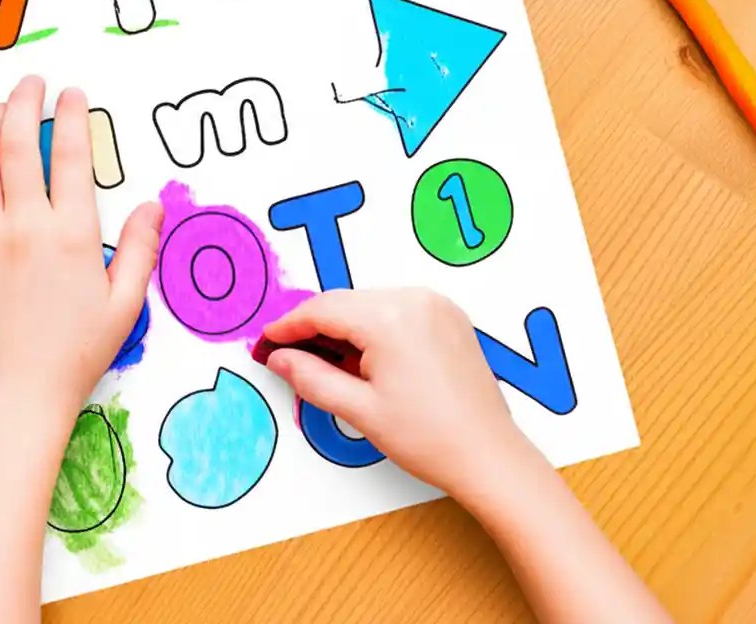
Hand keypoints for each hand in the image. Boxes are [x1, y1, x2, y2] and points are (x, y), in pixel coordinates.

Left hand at [0, 76, 162, 422]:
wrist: (17, 395)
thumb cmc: (75, 354)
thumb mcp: (124, 305)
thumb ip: (138, 249)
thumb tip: (150, 206)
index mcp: (70, 235)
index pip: (69, 156)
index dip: (71, 116)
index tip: (72, 94)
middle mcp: (24, 226)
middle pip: (16, 143)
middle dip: (23, 102)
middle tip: (31, 84)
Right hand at [263, 288, 538, 504]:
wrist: (488, 455)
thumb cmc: (430, 437)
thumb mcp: (358, 410)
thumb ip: (311, 377)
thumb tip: (280, 358)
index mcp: (390, 318)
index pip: (322, 310)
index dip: (288, 326)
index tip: (267, 342)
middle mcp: (415, 300)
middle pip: (345, 303)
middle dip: (314, 327)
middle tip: (289, 357)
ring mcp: (436, 306)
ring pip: (369, 305)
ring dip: (344, 328)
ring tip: (330, 367)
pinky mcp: (448, 318)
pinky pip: (396, 310)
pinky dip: (373, 328)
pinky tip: (364, 360)